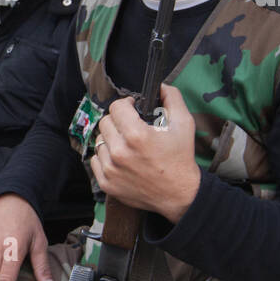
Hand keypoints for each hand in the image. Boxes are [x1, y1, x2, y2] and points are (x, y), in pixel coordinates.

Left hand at [90, 83, 200, 222]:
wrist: (179, 195)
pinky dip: (105, 157)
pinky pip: (95, 160)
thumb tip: (160, 85)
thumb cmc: (181, 159)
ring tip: (127, 145)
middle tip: (130, 127)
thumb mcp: (184, 124)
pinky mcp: (106, 183)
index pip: (116, 107)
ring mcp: (110, 169)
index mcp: (136, 135)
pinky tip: (121, 159)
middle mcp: (120, 152)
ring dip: (111, 139)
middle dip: (117, 121)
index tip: (133, 109)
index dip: (126, 105)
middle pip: (104, 122)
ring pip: (99, 141)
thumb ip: (172, 99)